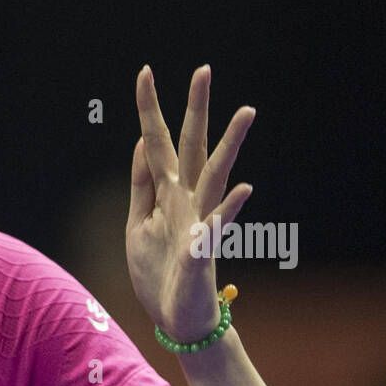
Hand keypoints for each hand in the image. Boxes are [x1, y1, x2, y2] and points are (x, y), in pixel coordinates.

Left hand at [125, 64, 255, 341]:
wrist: (178, 317)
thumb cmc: (160, 271)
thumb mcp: (139, 223)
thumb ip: (142, 186)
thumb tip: (142, 143)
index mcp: (167, 194)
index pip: (155, 143)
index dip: (148, 110)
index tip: (144, 71)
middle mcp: (187, 201)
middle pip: (191, 147)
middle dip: (195, 109)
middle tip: (203, 68)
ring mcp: (198, 223)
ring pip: (215, 176)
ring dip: (229, 146)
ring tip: (246, 111)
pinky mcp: (203, 252)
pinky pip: (218, 228)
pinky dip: (230, 209)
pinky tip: (245, 188)